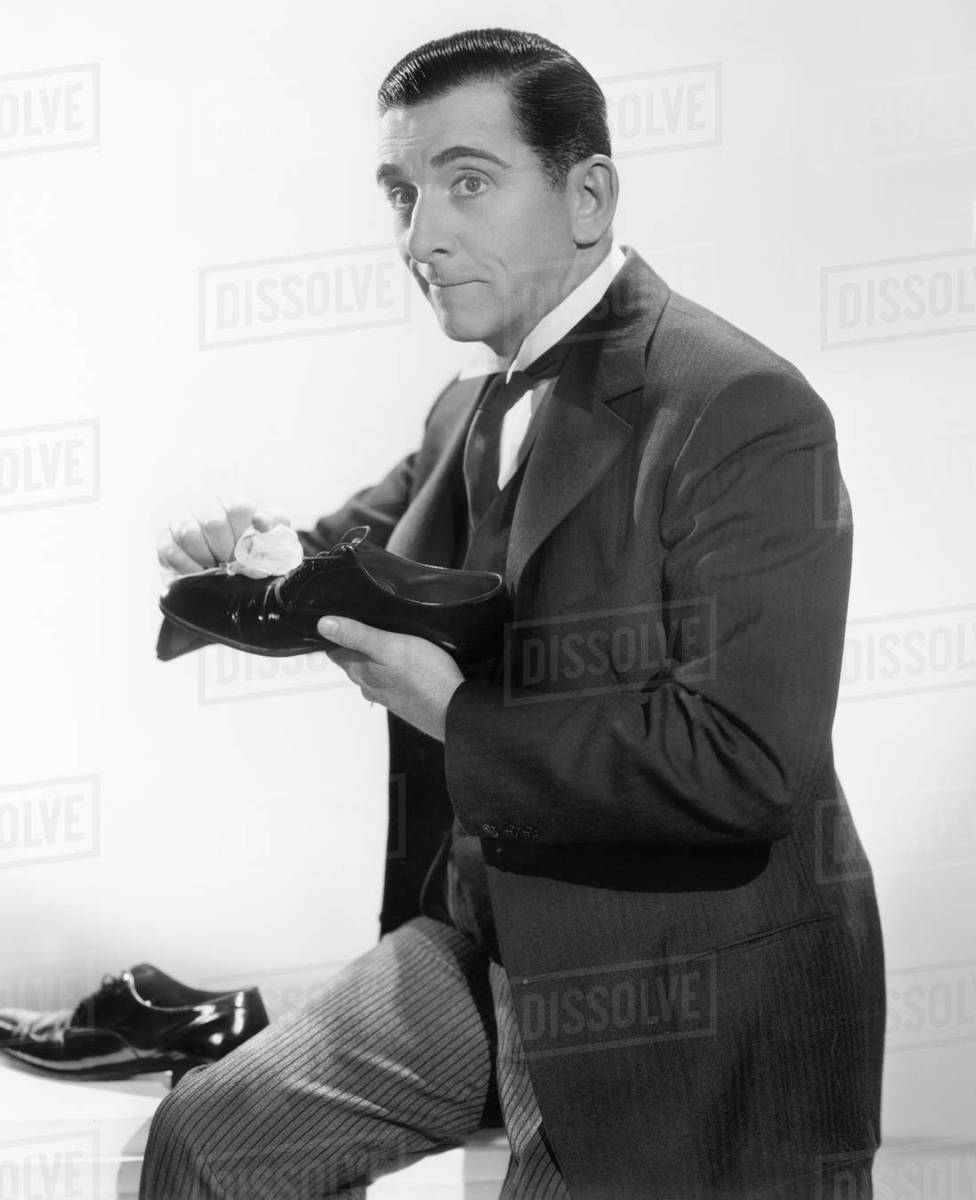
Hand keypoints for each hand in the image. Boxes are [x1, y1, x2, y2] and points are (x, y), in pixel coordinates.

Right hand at [157, 499, 291, 574]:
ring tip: (218, 564)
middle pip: (213, 522)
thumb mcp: (273, 531)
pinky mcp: (163, 536)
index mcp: (228, 486)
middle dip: (227, 550)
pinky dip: (191, 566)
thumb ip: (276, 524)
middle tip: (233, 562)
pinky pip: (172, 551)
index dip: (245, 535)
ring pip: (189, 534)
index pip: (237, 507)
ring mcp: (177, 513)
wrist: (229, 566)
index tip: (250, 551)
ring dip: (209, 557)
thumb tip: (261, 521)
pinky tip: (202, 569)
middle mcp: (199, 493)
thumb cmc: (254, 544)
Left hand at [318, 616, 463, 741]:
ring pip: (372, 673)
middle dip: (354, 645)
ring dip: (375, 659)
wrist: (454, 710)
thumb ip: (357, 635)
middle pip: (353, 662)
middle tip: (365, 625)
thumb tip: (324, 625)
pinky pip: (390, 682)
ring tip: (386, 642)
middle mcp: (370, 686)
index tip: (339, 621)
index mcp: (361, 671)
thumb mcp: (390, 646)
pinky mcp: (405, 700)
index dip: (335, 636)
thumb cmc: (426, 677)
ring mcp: (387, 696)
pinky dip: (392, 671)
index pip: (336, 651)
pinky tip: (405, 665)